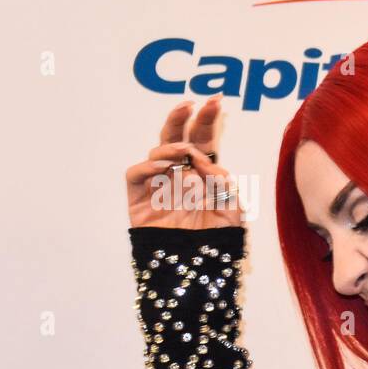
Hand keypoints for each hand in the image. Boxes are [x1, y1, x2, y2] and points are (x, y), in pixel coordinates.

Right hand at [124, 97, 243, 228]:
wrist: (196, 267)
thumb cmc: (216, 240)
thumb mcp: (232, 209)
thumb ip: (224, 183)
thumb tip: (206, 162)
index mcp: (203, 174)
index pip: (203, 140)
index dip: (206, 120)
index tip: (215, 101)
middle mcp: (179, 175)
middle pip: (176, 138)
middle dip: (181, 118)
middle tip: (189, 104)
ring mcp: (158, 185)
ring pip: (156, 152)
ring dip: (170, 146)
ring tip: (185, 151)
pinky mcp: (139, 199)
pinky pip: (135, 174)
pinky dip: (147, 166)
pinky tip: (163, 167)